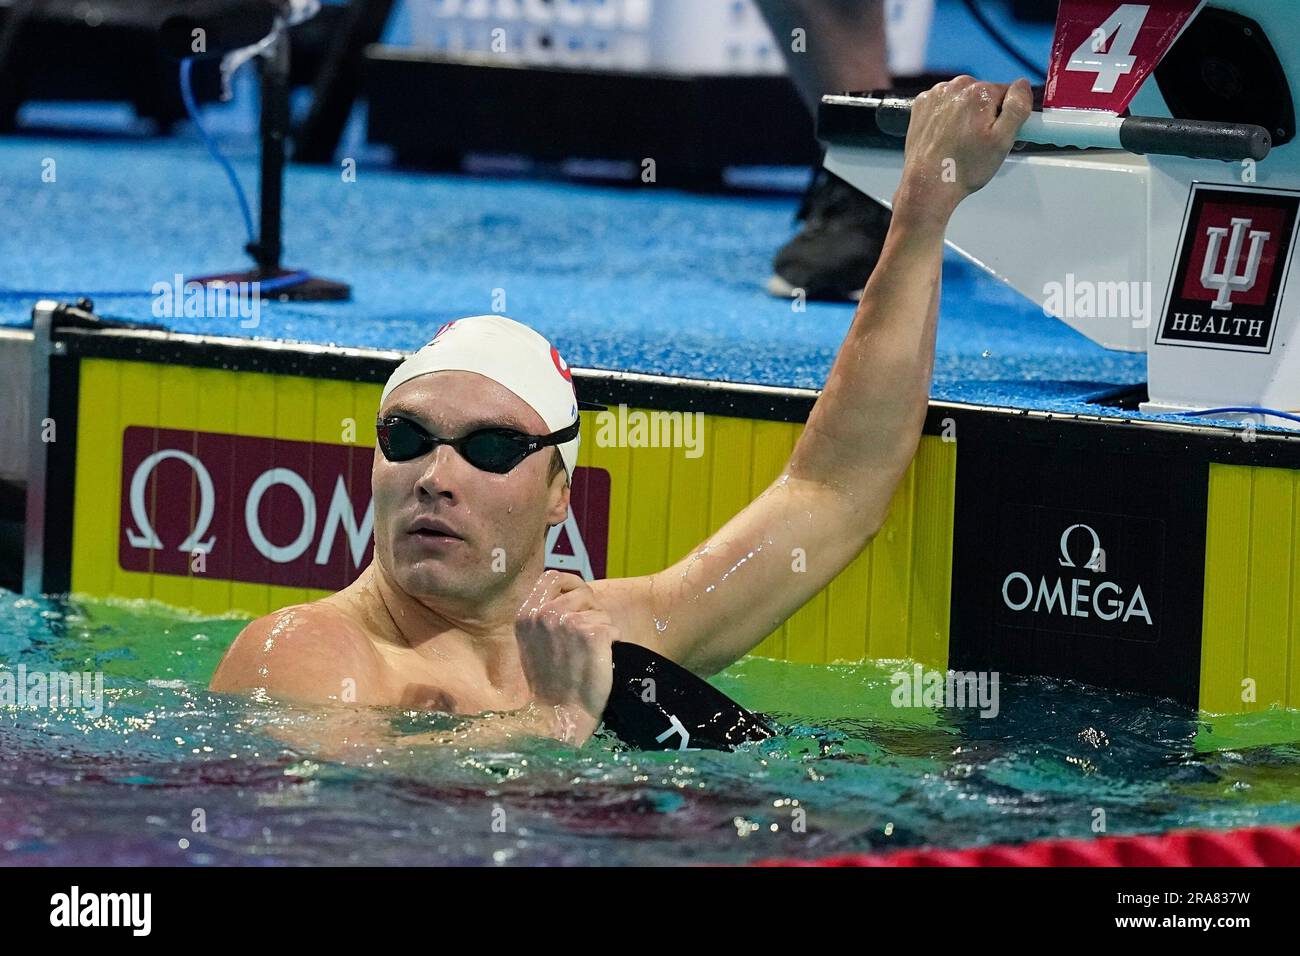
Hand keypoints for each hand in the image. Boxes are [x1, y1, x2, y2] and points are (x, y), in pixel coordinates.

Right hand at [515, 570, 616, 743]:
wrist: (560, 715)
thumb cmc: (550, 683)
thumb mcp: (532, 643)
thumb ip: (542, 617)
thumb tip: (564, 594)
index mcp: (526, 614)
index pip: (553, 577)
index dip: (571, 587)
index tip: (578, 605)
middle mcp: (544, 614)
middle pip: (581, 592)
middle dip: (589, 611)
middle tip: (585, 638)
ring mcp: (568, 623)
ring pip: (599, 611)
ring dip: (600, 627)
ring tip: (589, 652)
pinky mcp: (592, 634)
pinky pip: (612, 627)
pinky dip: (612, 641)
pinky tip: (600, 660)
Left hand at [894, 75, 1032, 227]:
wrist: (927, 184)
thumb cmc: (964, 168)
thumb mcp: (1002, 141)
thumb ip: (1017, 108)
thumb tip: (1022, 85)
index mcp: (980, 92)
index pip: (1008, 94)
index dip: (1008, 116)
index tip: (1001, 135)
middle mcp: (957, 86)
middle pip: (985, 95)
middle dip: (987, 115)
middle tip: (980, 143)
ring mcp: (937, 94)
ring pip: (964, 99)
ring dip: (967, 115)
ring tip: (961, 142)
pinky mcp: (922, 104)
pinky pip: (945, 103)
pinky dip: (947, 116)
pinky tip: (946, 136)